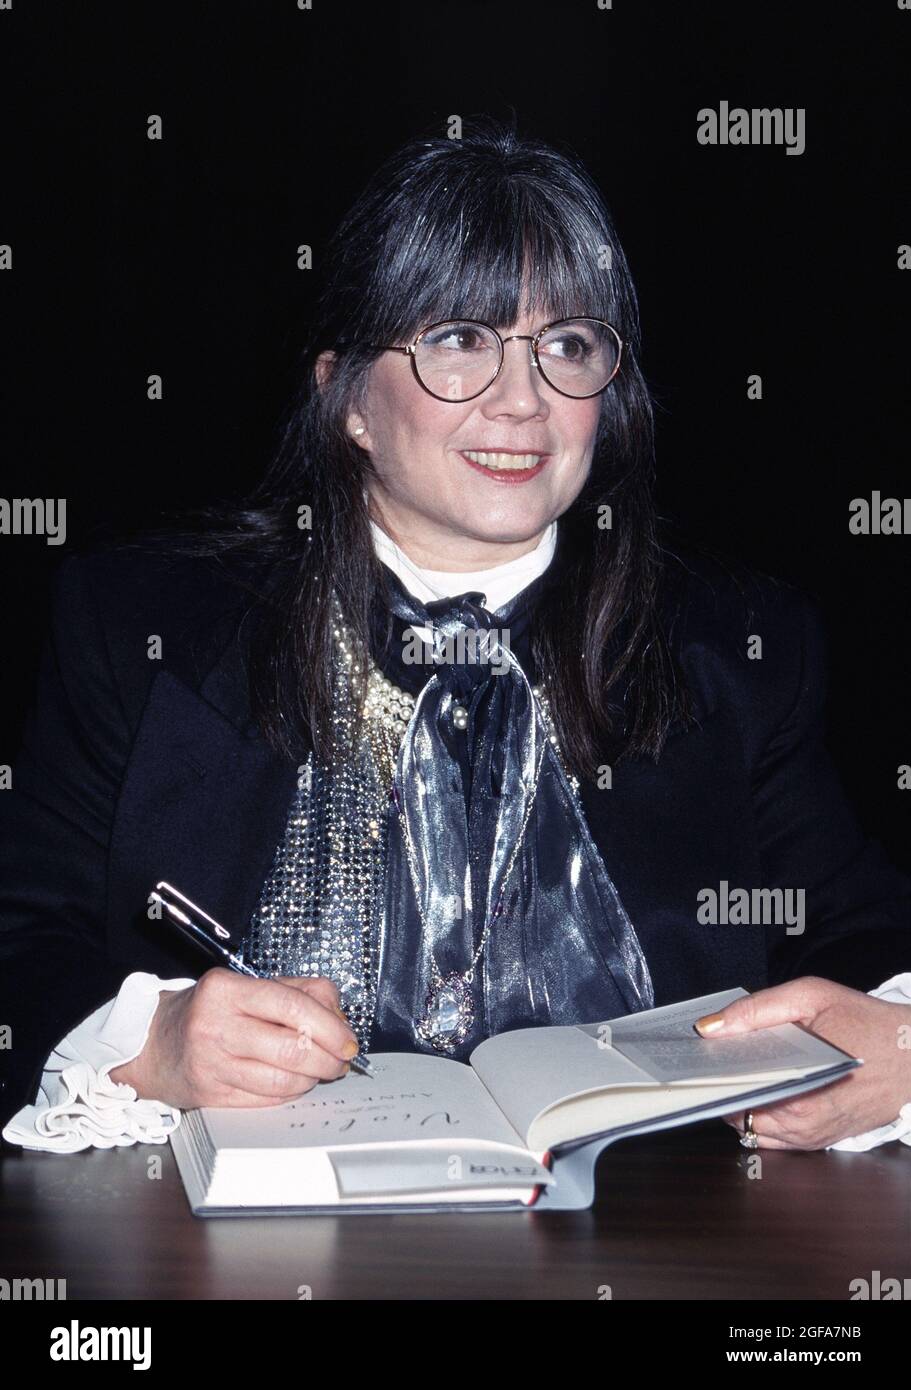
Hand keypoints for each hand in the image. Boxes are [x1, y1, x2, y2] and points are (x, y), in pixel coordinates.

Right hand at [109, 968, 357, 1109]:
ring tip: (319, 1071)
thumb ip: (298, 992)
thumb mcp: (248, 987)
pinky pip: (266, 1099)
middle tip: (341, 1060)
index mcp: (227, 990)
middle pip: (292, 1048)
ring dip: (313, 1078)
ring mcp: (211, 1064)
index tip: (348, 1041)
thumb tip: (338, 1017)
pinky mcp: (211, 1095)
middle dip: (329, 1059)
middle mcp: (216, 1026)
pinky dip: (290, 1093)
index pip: (292, 1007)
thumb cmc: (210, 1012)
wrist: (153, 1044)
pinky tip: (294, 1082)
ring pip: (282, 1080)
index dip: (330, 1027)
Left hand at [694, 976, 910, 1149]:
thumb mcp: (811, 997)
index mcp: (803, 1088)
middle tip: (704, 1064)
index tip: (690, 1063)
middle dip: (720, 1089)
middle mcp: (806, 1122)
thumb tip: (710, 1028)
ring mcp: (813, 1137)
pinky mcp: (821, 1141)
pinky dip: (758, 1116)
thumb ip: (757, 1010)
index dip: (708, 1079)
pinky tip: (753, 1089)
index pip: (735, 1094)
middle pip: (738, 1115)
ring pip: (753, 1130)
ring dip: (737, 1105)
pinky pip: (775, 1139)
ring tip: (725, 1074)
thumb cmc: (867, 1022)